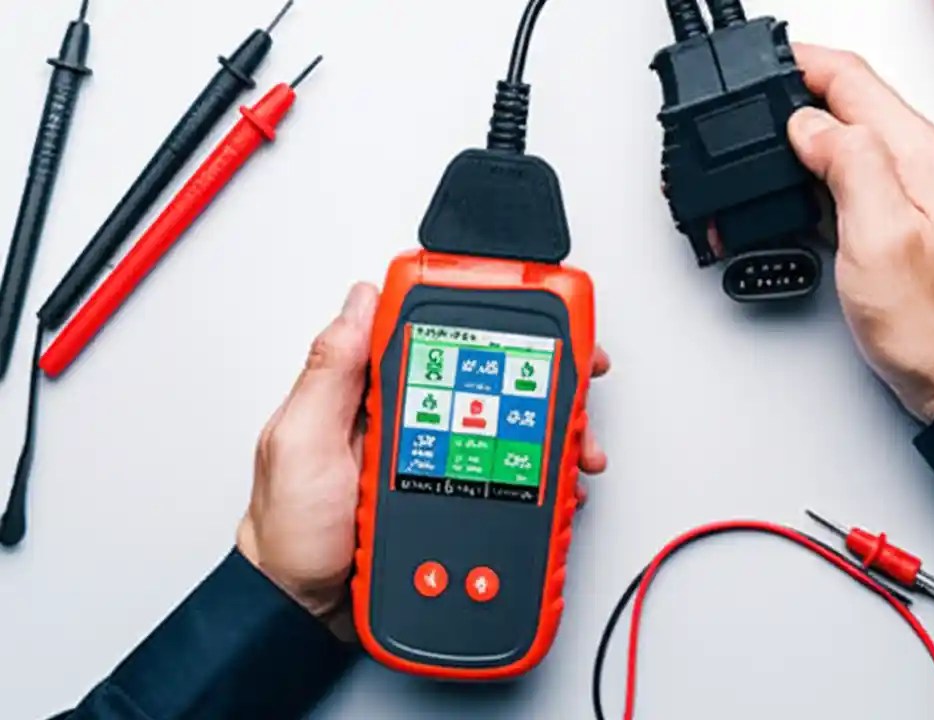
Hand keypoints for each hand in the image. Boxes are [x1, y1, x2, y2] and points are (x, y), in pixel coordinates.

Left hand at [237, 284, 610, 634]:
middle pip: (491, 384)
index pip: (441, 338)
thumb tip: (363, 300)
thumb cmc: (289, 531)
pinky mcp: (448, 497)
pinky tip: (557, 486)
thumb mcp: (300, 441)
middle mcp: (408, 420)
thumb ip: (330, 371)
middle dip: (543, 384)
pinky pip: (504, 479)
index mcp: (372, 394)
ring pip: (508, 431)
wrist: (301, 609)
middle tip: (576, 392)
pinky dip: (539, 480)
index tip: (540, 324)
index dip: (493, 323)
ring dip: (551, 435)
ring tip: (573, 451)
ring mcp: (432, 459)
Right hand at [787, 44, 933, 421]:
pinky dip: (815, 172)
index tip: (760, 67)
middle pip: (849, 100)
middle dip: (796, 94)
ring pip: (846, 136)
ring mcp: (911, 189)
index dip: (801, 63)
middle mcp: (919, 162)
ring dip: (803, 134)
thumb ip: (849, 164)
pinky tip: (796, 189)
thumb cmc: (931, 319)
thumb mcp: (881, 235)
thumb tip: (812, 125)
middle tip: (751, 106)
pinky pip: (850, 174)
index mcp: (917, 153)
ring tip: (763, 146)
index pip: (853, 77)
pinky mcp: (899, 217)